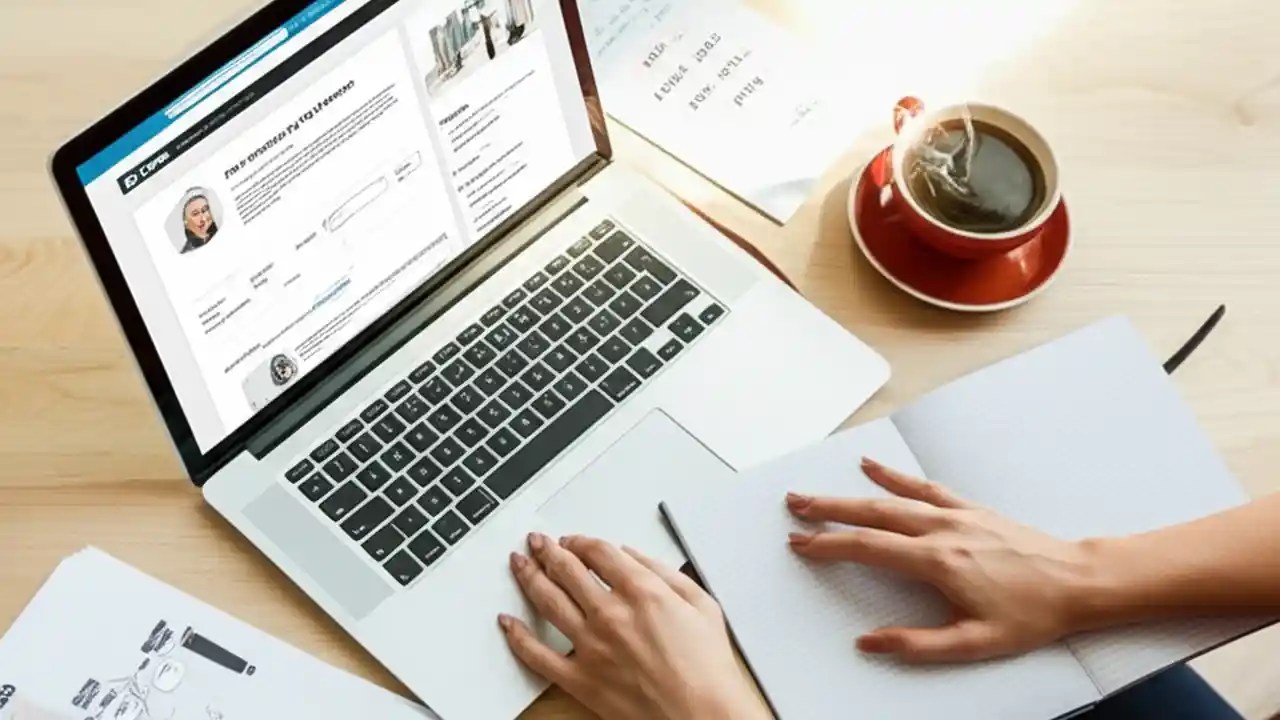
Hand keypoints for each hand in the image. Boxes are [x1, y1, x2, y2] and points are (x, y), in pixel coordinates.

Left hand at [500, 534, 769, 719]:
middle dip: (548, 551)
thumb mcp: (702, 604)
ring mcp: (591, 647)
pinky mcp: (580, 679)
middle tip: (536, 542)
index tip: (573, 541)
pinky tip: (507, 622)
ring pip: (548, 601)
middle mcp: (610, 614)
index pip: (598, 552)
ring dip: (529, 577)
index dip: (581, 541)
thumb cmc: (708, 668)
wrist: (702, 716)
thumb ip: (665, 572)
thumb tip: (634, 556)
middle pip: (567, 570)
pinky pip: (538, 655)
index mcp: (641, 591)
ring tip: (518, 564)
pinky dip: (517, 636)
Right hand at [787, 458, 1097, 663]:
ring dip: (849, 494)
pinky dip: (894, 477)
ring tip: (817, 492)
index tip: (801, 544)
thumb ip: (918, 644)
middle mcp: (942, 530)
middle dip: (827, 510)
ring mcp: (955, 515)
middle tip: (794, 506)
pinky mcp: (969, 509)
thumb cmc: (1031, 614)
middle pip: (871, 515)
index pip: (869, 549)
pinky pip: (923, 488)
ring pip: (891, 499)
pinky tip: (873, 468)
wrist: (1076, 582)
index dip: (829, 546)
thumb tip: (870, 642)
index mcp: (938, 562)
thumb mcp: (975, 643)